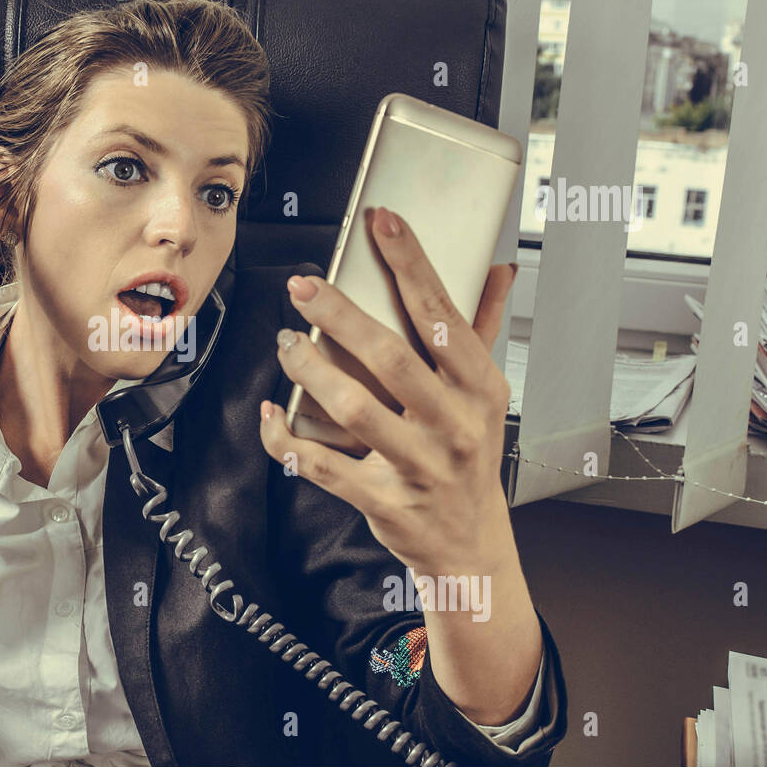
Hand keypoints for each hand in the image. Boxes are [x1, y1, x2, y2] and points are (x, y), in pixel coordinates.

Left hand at [259, 206, 517, 575]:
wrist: (469, 545)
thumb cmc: (468, 455)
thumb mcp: (484, 393)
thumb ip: (485, 328)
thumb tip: (497, 268)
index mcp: (480, 387)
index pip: (443, 314)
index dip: (411, 263)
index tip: (381, 221)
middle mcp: (454, 424)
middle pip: (391, 358)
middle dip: (341, 315)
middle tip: (303, 287)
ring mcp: (420, 465)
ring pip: (354, 409)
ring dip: (310, 370)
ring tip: (287, 343)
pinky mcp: (384, 501)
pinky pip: (323, 465)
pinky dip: (288, 439)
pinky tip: (269, 414)